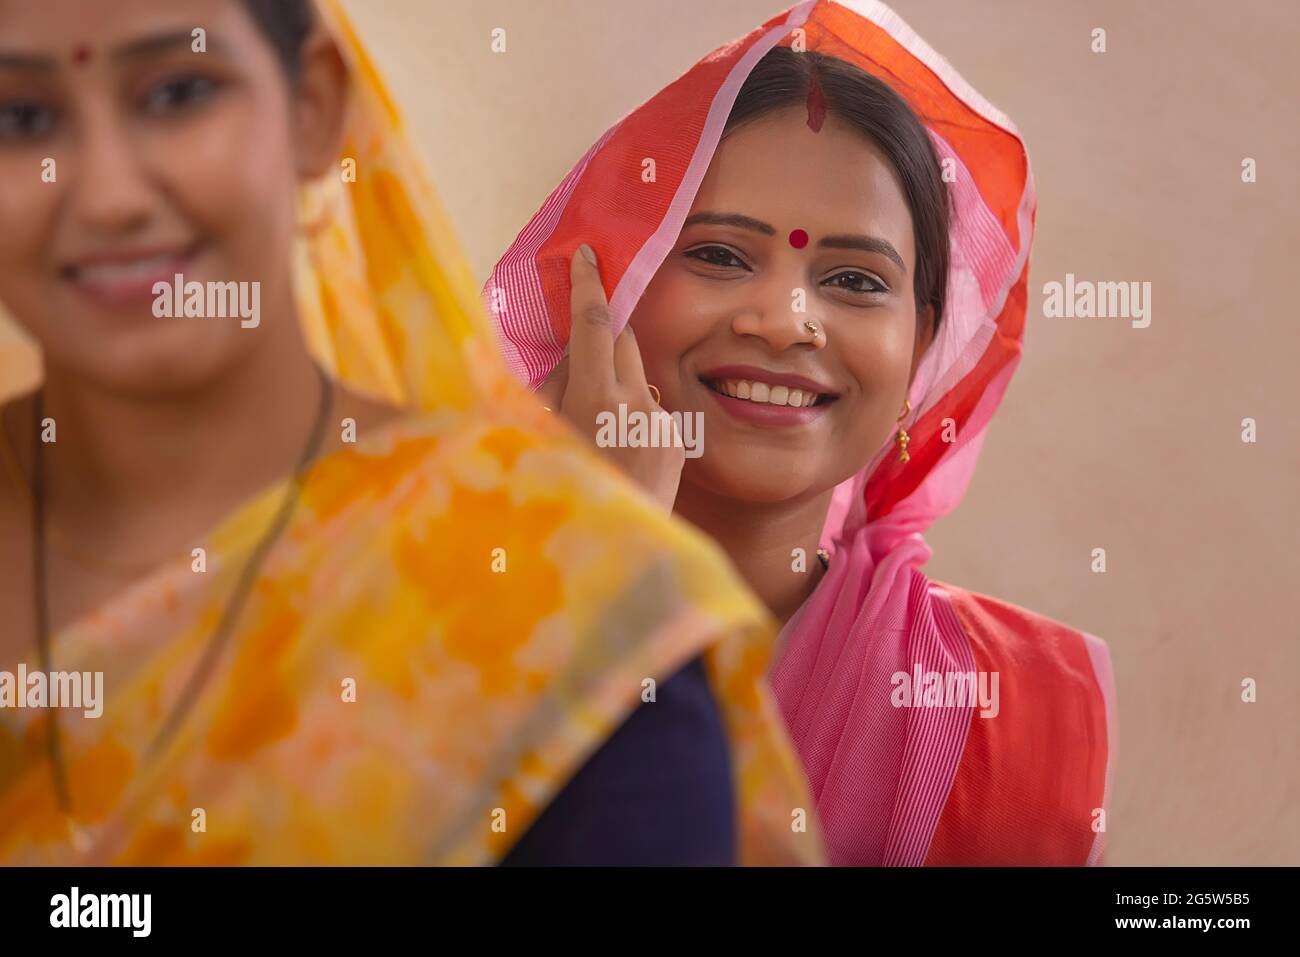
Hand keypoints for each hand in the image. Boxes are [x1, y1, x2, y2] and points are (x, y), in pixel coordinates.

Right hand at [536, 245, 683, 510]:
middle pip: (623, 340)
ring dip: (613, 382)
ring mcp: (662, 423)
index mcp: (595, 400)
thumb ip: (549, 388)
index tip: (588, 254)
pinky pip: (649, 410)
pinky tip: (615, 452)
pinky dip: (629, 416)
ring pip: (634, 377)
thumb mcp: (536, 438)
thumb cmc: (559, 498)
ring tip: (592, 425)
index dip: (589, 283)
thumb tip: (571, 353)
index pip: (594, 323)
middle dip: (603, 332)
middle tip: (581, 340)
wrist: (616, 556)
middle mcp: (636, 404)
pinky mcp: (679, 442)